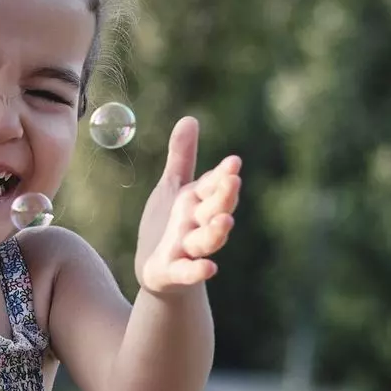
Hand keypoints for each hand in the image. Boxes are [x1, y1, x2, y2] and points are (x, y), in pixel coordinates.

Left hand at [134, 116, 241, 294]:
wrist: (157, 268)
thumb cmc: (169, 224)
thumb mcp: (173, 188)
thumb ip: (182, 157)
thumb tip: (190, 118)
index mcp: (197, 201)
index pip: (214, 185)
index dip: (224, 174)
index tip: (233, 161)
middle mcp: (197, 223)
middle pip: (216, 209)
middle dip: (225, 196)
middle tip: (233, 181)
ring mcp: (188, 248)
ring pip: (207, 240)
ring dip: (217, 231)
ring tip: (225, 220)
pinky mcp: (174, 272)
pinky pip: (188, 271)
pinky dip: (197, 271)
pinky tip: (209, 268)